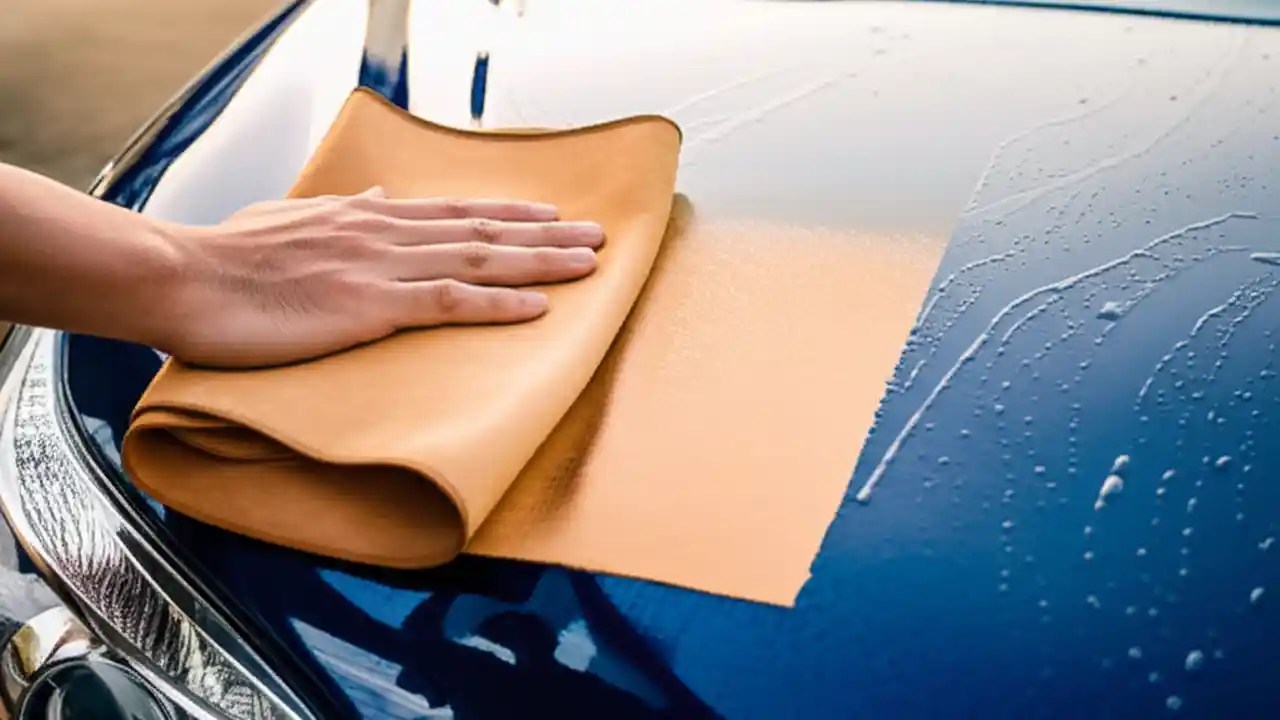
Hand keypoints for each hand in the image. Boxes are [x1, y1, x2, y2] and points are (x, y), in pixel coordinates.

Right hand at [157, 187, 602, 366]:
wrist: (183, 278)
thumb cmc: (226, 259)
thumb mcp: (287, 222)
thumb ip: (339, 213)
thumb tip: (375, 200)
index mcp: (365, 218)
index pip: (454, 212)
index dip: (507, 213)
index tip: (548, 213)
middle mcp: (385, 233)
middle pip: (483, 231)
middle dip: (545, 234)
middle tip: (596, 236)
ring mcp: (382, 268)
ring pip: (481, 260)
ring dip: (541, 262)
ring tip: (589, 263)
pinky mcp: (370, 306)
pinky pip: (450, 303)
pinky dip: (499, 304)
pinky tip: (539, 307)